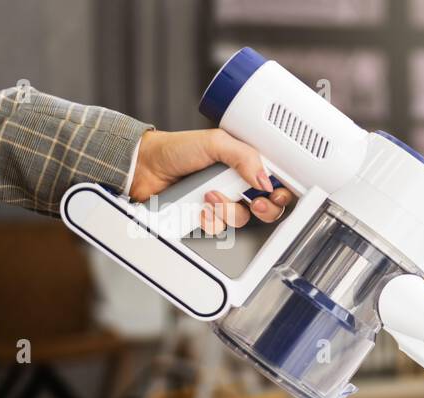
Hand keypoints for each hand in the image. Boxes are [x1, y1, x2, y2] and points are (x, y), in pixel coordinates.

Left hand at [128, 129, 295, 233]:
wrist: (143, 167)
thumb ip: (245, 157)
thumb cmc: (175, 149)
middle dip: (262, 208)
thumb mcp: (215, 142)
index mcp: (243, 165)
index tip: (275, 194)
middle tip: (253, 203)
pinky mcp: (206, 218)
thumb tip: (264, 179)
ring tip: (210, 196)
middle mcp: (235, 185)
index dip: (280, 192)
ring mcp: (221, 203)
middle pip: (265, 207)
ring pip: (241, 219)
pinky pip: (219, 229)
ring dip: (228, 210)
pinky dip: (211, 221)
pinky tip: (200, 209)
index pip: (273, 182)